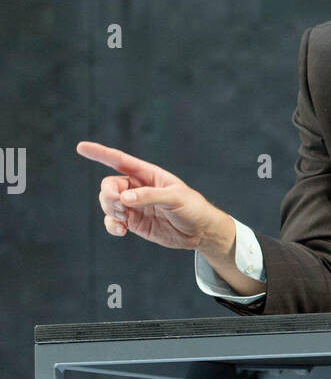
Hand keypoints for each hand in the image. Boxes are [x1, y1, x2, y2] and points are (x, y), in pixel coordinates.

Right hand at [76, 141, 228, 251]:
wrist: (200, 232)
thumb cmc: (192, 208)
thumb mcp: (175, 198)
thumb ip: (149, 196)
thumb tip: (124, 199)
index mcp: (147, 174)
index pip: (119, 160)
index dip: (100, 153)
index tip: (81, 147)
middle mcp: (137, 188)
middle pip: (109, 186)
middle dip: (109, 196)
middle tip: (120, 206)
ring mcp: (134, 206)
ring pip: (108, 203)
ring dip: (110, 211)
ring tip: (124, 221)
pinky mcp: (134, 223)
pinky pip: (113, 221)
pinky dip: (112, 226)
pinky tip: (121, 231)